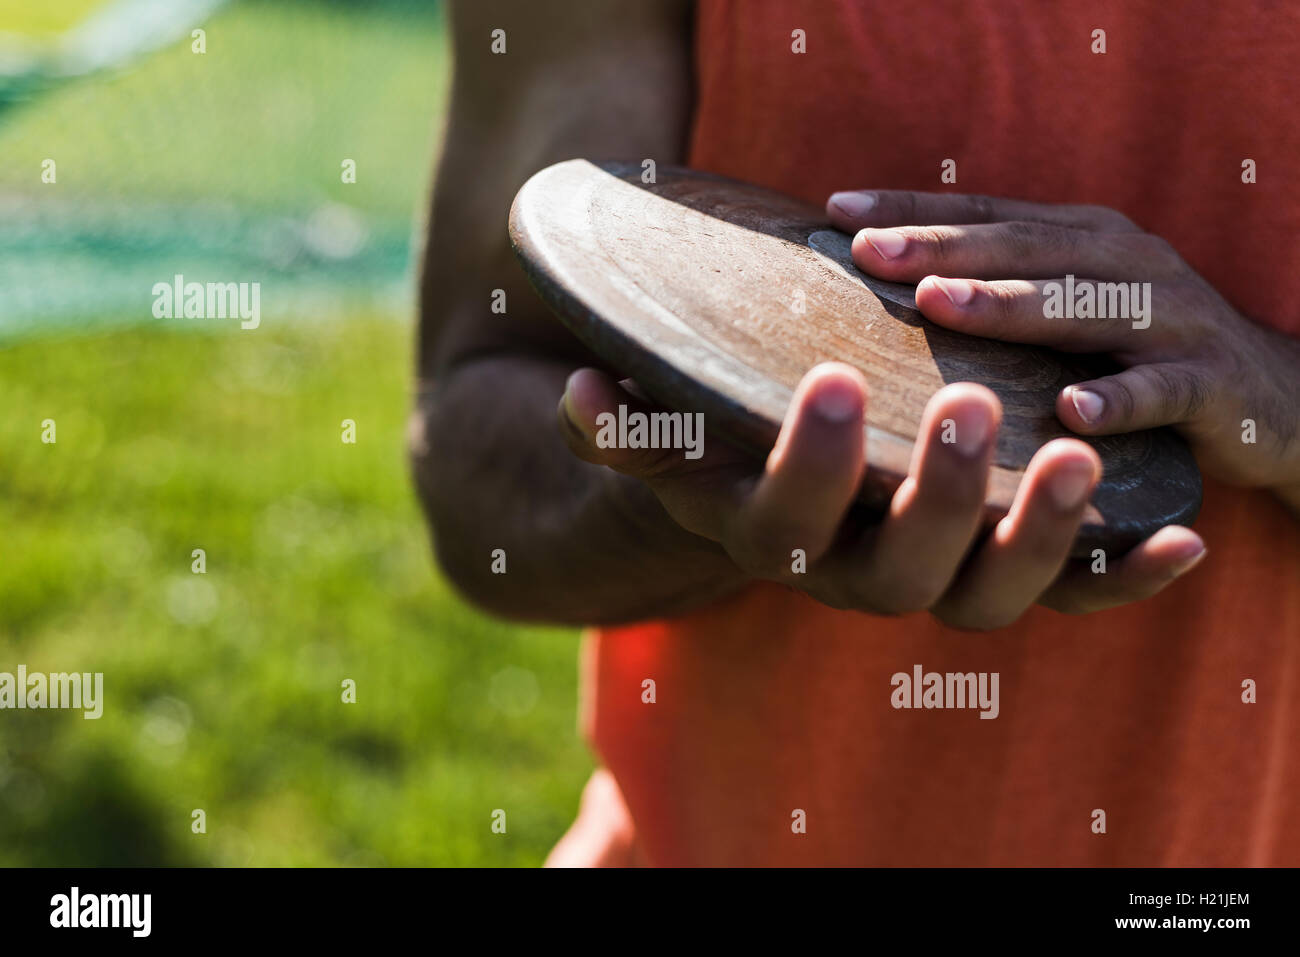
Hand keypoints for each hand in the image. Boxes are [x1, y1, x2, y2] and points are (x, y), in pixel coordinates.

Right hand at [559, 364, 1204, 628]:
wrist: (783, 500)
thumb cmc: (727, 451)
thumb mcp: (674, 439)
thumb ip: (625, 426)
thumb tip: (579, 396)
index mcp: (776, 543)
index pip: (788, 526)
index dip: (809, 465)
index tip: (833, 377)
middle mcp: (855, 579)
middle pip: (902, 576)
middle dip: (937, 496)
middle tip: (967, 402)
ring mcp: (935, 582)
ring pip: (990, 596)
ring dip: (1041, 535)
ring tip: (1084, 454)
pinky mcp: (1003, 574)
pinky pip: (1068, 600)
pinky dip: (1123, 579)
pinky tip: (1183, 539)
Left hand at [826, 189, 1299, 496]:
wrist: (1267, 396)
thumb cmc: (1135, 350)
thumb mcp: (1069, 306)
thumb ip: (999, 291)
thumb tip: (888, 290)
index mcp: (1081, 239)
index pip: (985, 215)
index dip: (914, 209)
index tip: (838, 210)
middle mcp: (1123, 262)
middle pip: (1022, 249)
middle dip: (941, 248)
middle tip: (870, 252)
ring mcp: (1169, 317)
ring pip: (1082, 306)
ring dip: (1010, 305)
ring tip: (940, 305)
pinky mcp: (1206, 382)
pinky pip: (1160, 391)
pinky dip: (1119, 398)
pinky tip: (1071, 408)